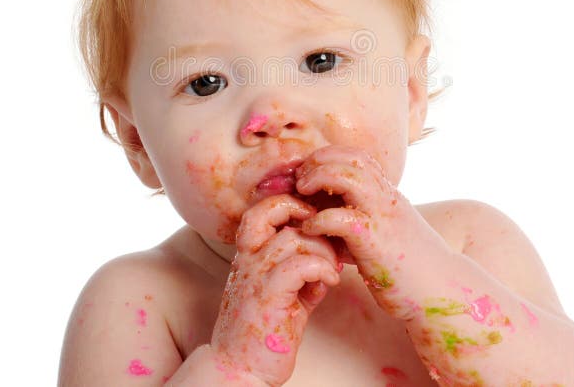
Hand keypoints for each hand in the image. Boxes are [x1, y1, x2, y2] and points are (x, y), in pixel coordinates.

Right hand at [211, 194, 340, 385]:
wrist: (240, 371)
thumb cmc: (263, 334)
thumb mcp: (284, 295)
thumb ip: (301, 273)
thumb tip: (327, 261)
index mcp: (248, 256)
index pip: (261, 210)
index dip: (288, 204)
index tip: (314, 221)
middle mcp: (247, 260)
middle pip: (275, 213)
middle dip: (309, 218)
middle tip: (328, 239)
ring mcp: (255, 276)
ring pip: (294, 238)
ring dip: (323, 250)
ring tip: (333, 268)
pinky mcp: (268, 297)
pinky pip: (300, 265)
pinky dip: (322, 269)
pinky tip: (330, 282)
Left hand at [295, 145, 435, 319]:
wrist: (440, 292)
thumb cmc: (408, 268)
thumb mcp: (382, 234)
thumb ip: (356, 221)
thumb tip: (323, 219)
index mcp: (388, 194)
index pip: (357, 156)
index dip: (328, 156)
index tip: (308, 172)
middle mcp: (386, 198)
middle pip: (350, 157)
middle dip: (318, 161)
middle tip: (298, 179)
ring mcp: (382, 216)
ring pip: (347, 177)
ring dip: (317, 178)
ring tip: (301, 193)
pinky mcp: (375, 241)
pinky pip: (341, 218)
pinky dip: (318, 219)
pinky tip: (308, 228)